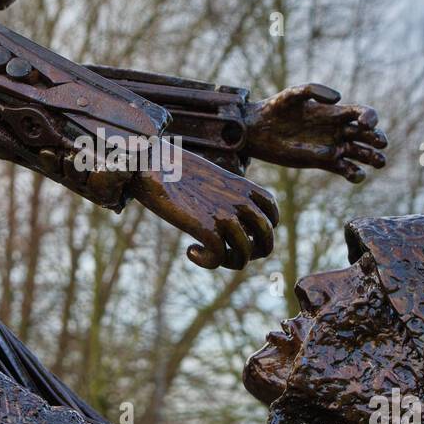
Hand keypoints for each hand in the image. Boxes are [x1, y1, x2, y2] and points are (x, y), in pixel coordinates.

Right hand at [130, 141, 278, 269]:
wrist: (151, 162)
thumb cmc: (173, 169)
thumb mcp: (208, 177)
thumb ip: (222, 194)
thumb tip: (219, 214)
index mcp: (243, 186)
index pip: (272, 215)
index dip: (259, 232)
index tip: (240, 234)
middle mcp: (240, 201)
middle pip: (266, 239)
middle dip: (251, 253)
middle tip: (228, 252)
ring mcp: (225, 214)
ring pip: (245, 253)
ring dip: (228, 261)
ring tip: (207, 253)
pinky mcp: (205, 226)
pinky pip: (219, 257)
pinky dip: (206, 261)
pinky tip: (190, 251)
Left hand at [244, 84, 386, 182]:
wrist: (258, 131)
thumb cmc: (275, 108)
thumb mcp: (293, 94)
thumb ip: (314, 90)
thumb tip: (339, 98)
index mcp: (335, 112)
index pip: (363, 113)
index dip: (370, 117)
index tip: (365, 123)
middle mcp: (337, 129)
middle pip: (367, 135)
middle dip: (377, 138)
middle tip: (380, 143)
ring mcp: (333, 146)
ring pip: (361, 153)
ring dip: (373, 158)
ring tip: (379, 162)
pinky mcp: (324, 162)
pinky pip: (346, 169)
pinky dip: (355, 174)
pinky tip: (356, 174)